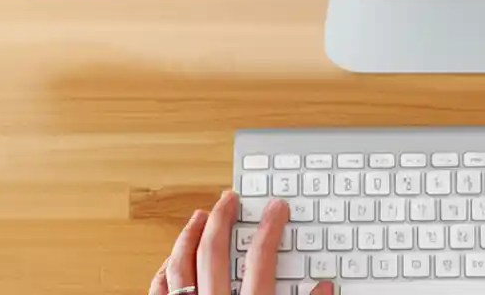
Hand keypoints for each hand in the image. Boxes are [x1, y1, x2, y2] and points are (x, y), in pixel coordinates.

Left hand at [149, 193, 332, 294]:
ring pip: (180, 267)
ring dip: (188, 237)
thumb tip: (324, 287)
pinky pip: (160, 292)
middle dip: (222, 219)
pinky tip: (170, 261)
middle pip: (213, 252)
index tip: (276, 208)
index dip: (270, 229)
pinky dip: (164, 273)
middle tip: (228, 199)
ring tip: (198, 218)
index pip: (260, 259)